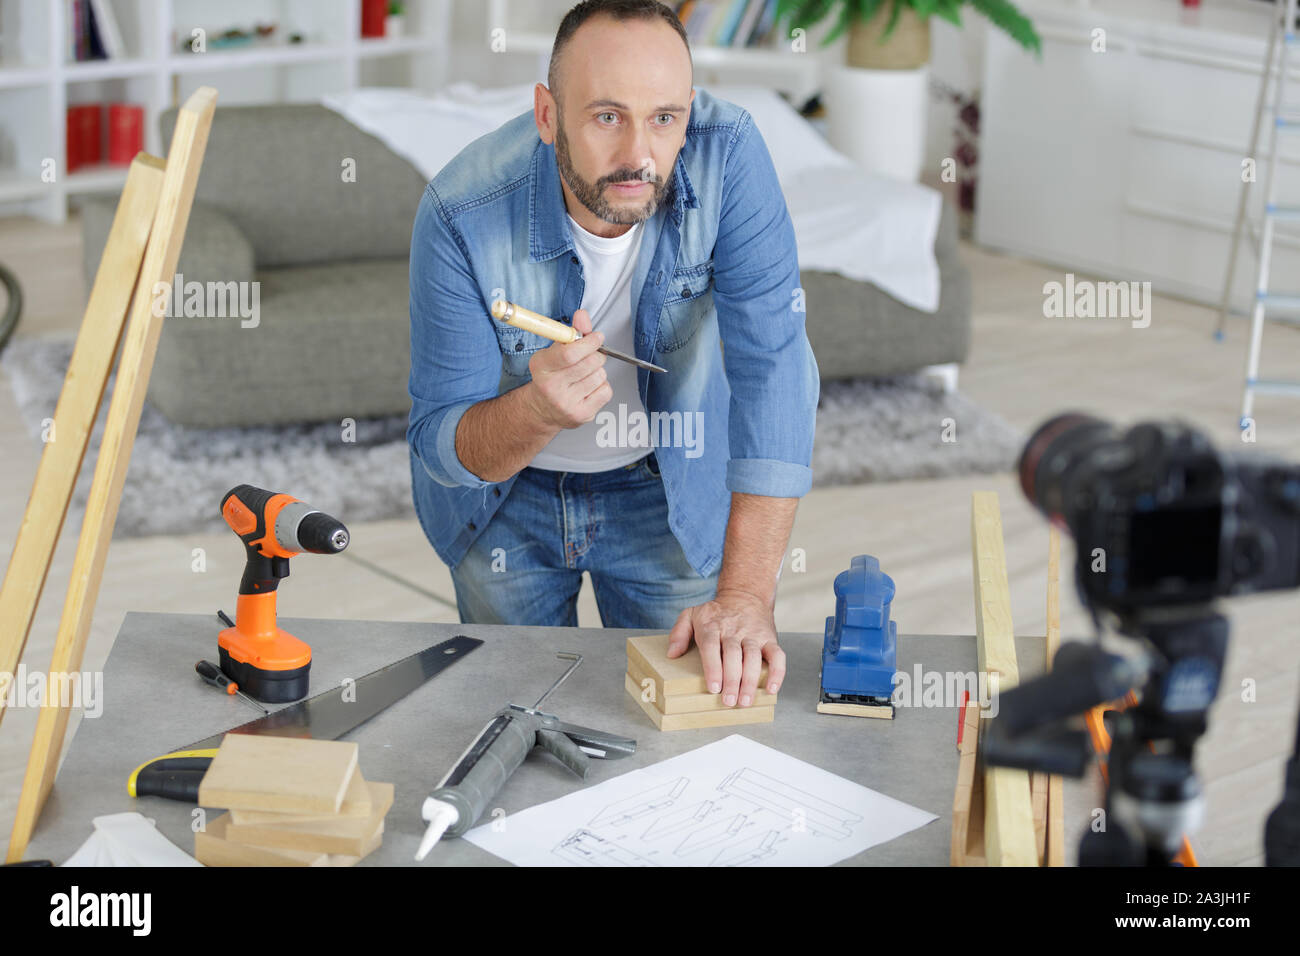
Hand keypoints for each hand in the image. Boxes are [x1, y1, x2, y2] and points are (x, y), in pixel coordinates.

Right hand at [522, 309, 611, 428]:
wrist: (543, 409)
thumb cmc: (551, 375)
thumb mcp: (555, 351)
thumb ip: (571, 333)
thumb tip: (582, 315)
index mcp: (541, 367)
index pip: (570, 353)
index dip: (588, 342)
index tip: (597, 337)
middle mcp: (551, 386)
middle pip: (590, 363)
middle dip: (596, 355)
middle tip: (590, 356)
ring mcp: (566, 403)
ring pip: (600, 376)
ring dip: (598, 371)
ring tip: (586, 375)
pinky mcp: (581, 414)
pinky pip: (605, 391)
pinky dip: (602, 386)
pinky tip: (589, 387)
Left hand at [666, 588, 784, 706]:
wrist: (745, 595)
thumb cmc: (715, 613)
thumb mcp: (691, 614)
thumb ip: (679, 632)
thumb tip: (672, 654)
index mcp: (713, 626)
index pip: (712, 647)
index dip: (713, 668)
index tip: (713, 687)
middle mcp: (734, 631)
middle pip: (733, 655)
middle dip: (732, 680)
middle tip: (728, 701)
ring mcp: (753, 635)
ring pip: (754, 657)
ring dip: (751, 681)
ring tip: (745, 700)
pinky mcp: (769, 639)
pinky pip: (778, 655)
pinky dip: (777, 673)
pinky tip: (772, 689)